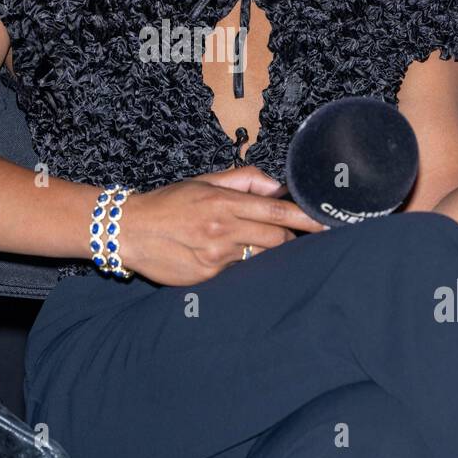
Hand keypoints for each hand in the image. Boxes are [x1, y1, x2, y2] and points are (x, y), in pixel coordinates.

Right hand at [119, 165, 326, 285]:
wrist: (128, 230)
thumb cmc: (168, 203)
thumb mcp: (204, 181)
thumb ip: (244, 180)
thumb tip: (276, 187)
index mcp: (223, 202)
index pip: (277, 212)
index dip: (307, 219)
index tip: (328, 223)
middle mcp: (223, 230)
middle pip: (277, 239)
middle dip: (287, 238)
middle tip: (284, 234)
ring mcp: (216, 257)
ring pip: (260, 258)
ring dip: (264, 252)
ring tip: (249, 244)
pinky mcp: (208, 277)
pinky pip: (238, 272)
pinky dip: (240, 265)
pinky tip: (224, 256)